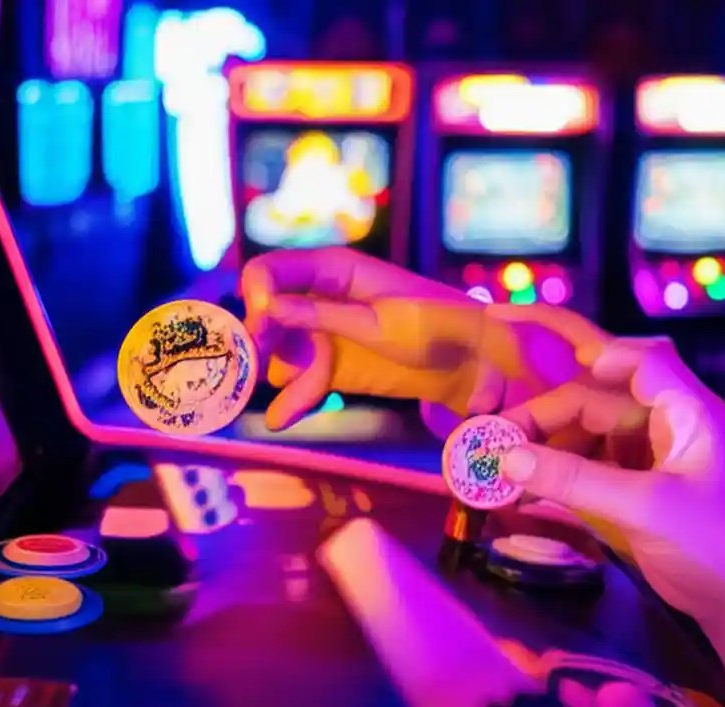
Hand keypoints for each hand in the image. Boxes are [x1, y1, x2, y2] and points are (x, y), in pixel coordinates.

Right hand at [240, 248, 581, 429]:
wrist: (474, 362)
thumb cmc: (435, 325)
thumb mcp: (379, 322)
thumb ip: (323, 316)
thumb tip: (269, 307)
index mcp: (331, 270)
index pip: (270, 272)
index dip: (256, 297)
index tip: (257, 327)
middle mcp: (319, 297)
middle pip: (266, 314)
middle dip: (258, 343)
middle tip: (250, 373)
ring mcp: (323, 333)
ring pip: (279, 351)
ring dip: (275, 374)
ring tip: (278, 403)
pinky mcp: (333, 365)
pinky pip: (301, 379)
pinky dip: (293, 397)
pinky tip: (282, 418)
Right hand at [499, 334, 724, 623]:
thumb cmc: (714, 544)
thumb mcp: (642, 507)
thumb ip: (573, 480)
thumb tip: (506, 457)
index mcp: (688, 413)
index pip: (646, 361)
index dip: (604, 358)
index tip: (552, 377)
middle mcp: (670, 427)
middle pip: (602, 402)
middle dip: (550, 418)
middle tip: (498, 442)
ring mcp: (655, 461)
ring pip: (591, 436)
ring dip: (550, 448)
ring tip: (504, 468)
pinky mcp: (641, 493)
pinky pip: (593, 469)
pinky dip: (562, 475)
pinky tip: (529, 489)